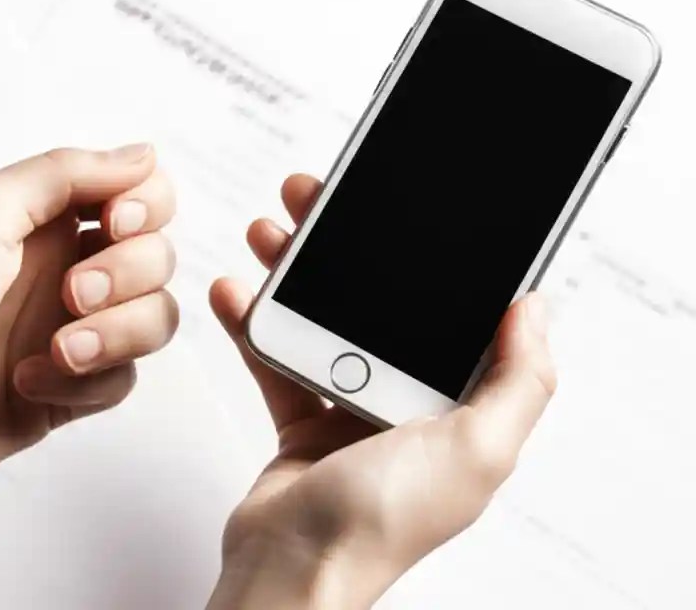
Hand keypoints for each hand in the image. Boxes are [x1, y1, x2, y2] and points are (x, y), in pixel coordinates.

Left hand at [0, 144, 177, 507]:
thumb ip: (65, 174)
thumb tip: (141, 154)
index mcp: (40, 219)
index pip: (137, 193)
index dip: (145, 204)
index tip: (113, 221)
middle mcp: (62, 270)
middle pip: (156, 256)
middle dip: (126, 274)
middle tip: (71, 293)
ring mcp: (69, 332)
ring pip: (153, 319)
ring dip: (117, 332)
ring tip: (58, 349)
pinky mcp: (69, 392)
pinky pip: (123, 380)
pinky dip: (85, 382)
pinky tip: (26, 381)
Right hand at [207, 174, 556, 608]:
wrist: (292, 569)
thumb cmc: (380, 524)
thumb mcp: (476, 449)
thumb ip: (519, 380)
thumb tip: (536, 308)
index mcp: (459, 409)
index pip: (450, 315)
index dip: (427, 258)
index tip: (394, 208)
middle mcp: (407, 407)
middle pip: (376, 306)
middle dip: (342, 249)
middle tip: (313, 201)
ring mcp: (350, 414)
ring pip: (321, 322)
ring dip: (291, 275)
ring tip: (267, 234)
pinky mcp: (300, 424)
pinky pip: (275, 358)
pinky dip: (251, 322)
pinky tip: (234, 291)